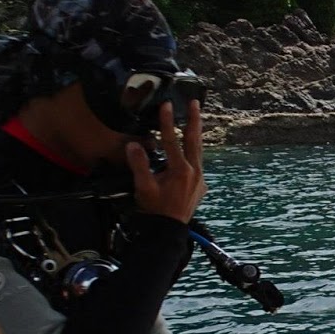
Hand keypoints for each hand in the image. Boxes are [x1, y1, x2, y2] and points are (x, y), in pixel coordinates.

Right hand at [126, 99, 205, 223]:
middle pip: (194, 140)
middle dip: (194, 120)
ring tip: (196, 118)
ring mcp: (199, 178)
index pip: (173, 141)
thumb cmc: (155, 209)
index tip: (166, 105)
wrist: (168, 230)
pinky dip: (194, 151)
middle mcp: (194, 172)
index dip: (168, 122)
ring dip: (196, 133)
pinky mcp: (200, 185)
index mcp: (180, 171)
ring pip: (199, 151)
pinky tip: (191, 146)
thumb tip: (134, 145)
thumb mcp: (143, 187)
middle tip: (195, 102)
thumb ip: (139, 165)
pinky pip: (198, 163)